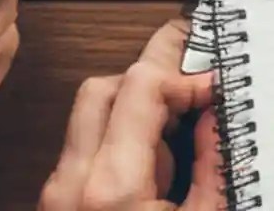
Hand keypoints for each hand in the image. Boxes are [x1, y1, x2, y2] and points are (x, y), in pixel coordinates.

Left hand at [39, 21, 220, 210]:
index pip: (140, 88)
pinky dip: (120, 136)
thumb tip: (217, 115)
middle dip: (151, 78)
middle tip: (190, 77)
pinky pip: (85, 144)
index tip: (211, 85)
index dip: (182, 76)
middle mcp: (74, 179)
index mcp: (112, 186)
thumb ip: (213, 170)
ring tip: (177, 128)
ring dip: (133, 107)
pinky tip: (155, 163)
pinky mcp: (56, 197)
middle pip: (103, 87)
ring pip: (89, 112)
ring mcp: (59, 187)